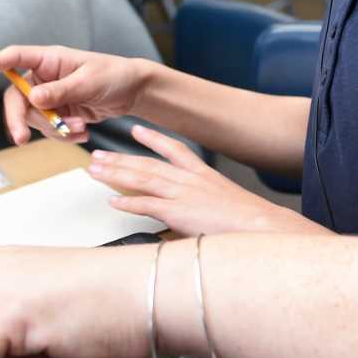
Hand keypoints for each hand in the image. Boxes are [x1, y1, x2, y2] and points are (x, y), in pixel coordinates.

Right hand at [0, 45, 154, 144]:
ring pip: (34, 119)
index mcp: (49, 60)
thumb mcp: (89, 83)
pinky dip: (63, 135)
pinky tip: (83, 132)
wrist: (132, 92)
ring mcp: (50, 96)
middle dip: (19, 120)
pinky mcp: (58, 112)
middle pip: (16, 98)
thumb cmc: (113, 76)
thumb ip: (61, 91)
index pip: (14, 58)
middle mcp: (44, 77)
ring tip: (80, 127)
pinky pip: (49, 129)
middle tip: (21, 140)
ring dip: (54, 129)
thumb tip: (33, 98)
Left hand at [88, 124, 326, 235]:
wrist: (262, 227)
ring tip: (95, 171)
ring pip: (142, 179)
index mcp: (203, 174)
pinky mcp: (178, 212)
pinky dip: (128, 203)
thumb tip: (191, 217)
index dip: (153, 139)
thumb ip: (204, 206)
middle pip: (148, 164)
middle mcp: (190, 180)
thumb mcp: (225, 206)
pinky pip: (146, 205)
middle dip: (120, 158)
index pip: (174, 149)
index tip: (137, 130)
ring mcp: (183, 194)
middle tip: (98, 155)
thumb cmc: (250, 222)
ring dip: (115, 175)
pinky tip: (112, 202)